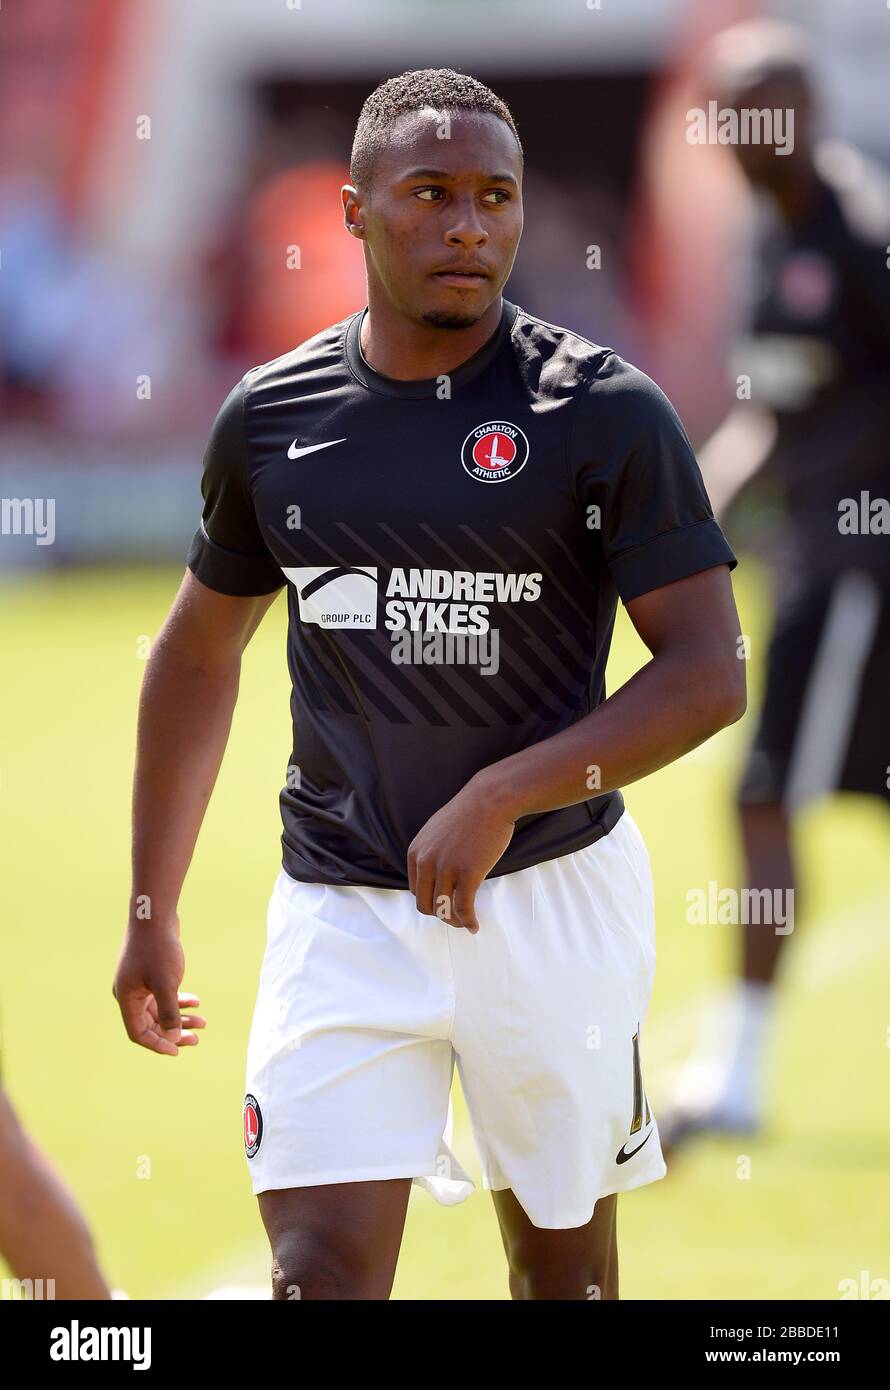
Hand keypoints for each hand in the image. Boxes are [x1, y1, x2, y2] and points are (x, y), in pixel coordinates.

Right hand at [113, 917, 205, 1055]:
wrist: (156, 916)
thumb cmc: (158, 949)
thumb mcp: (166, 983)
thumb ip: (169, 1012)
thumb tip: (173, 1036)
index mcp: (127, 999)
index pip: (139, 1033)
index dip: (158, 1044)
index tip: (177, 1050)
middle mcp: (130, 993)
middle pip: (151, 1024)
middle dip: (173, 1033)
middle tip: (196, 1039)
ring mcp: (140, 983)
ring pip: (160, 1010)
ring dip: (180, 1017)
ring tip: (203, 1022)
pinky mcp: (151, 973)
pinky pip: (164, 995)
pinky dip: (179, 1000)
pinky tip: (196, 1001)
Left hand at [407, 779, 515, 932]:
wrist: (491, 799)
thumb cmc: (470, 813)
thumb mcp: (436, 831)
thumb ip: (430, 852)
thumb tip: (435, 876)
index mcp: (416, 852)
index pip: (416, 890)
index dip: (431, 901)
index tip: (446, 903)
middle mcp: (426, 862)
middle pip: (425, 904)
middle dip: (440, 915)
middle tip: (456, 917)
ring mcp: (446, 869)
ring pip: (443, 910)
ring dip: (455, 921)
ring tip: (466, 923)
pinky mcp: (468, 874)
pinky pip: (463, 908)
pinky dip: (468, 921)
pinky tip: (475, 926)